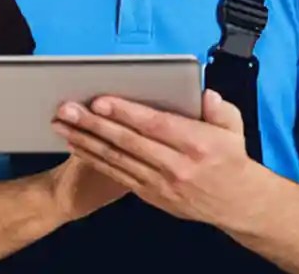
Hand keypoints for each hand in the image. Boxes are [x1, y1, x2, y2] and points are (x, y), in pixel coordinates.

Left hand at [52, 89, 253, 226]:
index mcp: (196, 144)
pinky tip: (78, 146)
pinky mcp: (151, 195)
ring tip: (62, 125)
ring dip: (86, 141)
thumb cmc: (231, 160)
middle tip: (67, 109)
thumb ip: (220, 109)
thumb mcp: (234, 129)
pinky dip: (95, 161)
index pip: (154, 125)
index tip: (100, 100)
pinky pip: (117, 175)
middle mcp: (176, 166)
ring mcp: (161, 184)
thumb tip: (206, 94)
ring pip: (117, 160)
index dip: (125, 112)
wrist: (236, 204)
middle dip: (93, 124)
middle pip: (127, 142)